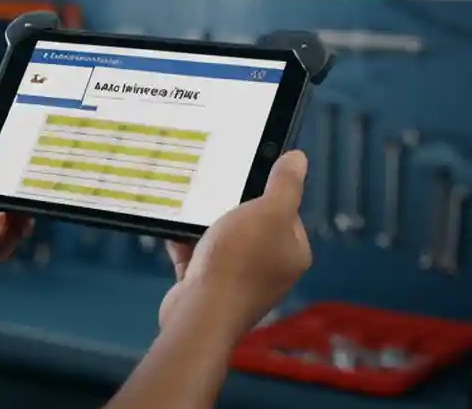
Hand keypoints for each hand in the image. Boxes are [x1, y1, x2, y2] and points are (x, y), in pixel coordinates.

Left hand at [0, 92, 33, 289]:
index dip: (6, 154)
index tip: (30, 136)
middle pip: (1, 191)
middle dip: (20, 179)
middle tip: (44, 161)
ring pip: (10, 216)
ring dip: (23, 202)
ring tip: (38, 186)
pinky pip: (7, 241)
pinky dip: (19, 228)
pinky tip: (25, 213)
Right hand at [158, 150, 311, 336]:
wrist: (200, 313)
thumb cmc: (239, 261)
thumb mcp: (268, 211)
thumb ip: (285, 184)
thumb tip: (299, 157)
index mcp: (292, 253)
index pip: (286, 213)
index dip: (266, 193)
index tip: (244, 178)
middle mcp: (269, 270)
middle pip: (250, 226)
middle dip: (229, 208)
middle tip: (212, 189)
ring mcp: (238, 282)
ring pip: (221, 242)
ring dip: (204, 225)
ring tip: (189, 206)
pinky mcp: (208, 289)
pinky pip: (196, 257)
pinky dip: (185, 244)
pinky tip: (172, 230)